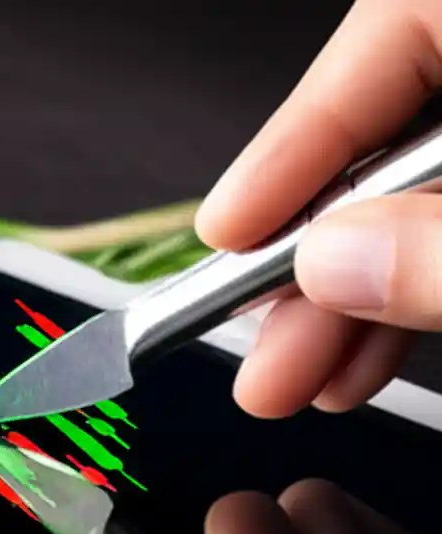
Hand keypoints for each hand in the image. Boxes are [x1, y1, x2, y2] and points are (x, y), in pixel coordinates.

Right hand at [196, 0, 441, 418]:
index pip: (395, 30)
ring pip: (428, 200)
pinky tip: (370, 354)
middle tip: (264, 352)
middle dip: (320, 259)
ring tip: (305, 381)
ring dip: (358, 298)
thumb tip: (334, 265)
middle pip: (395, 138)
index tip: (228, 231)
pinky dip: (420, 291)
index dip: (296, 140)